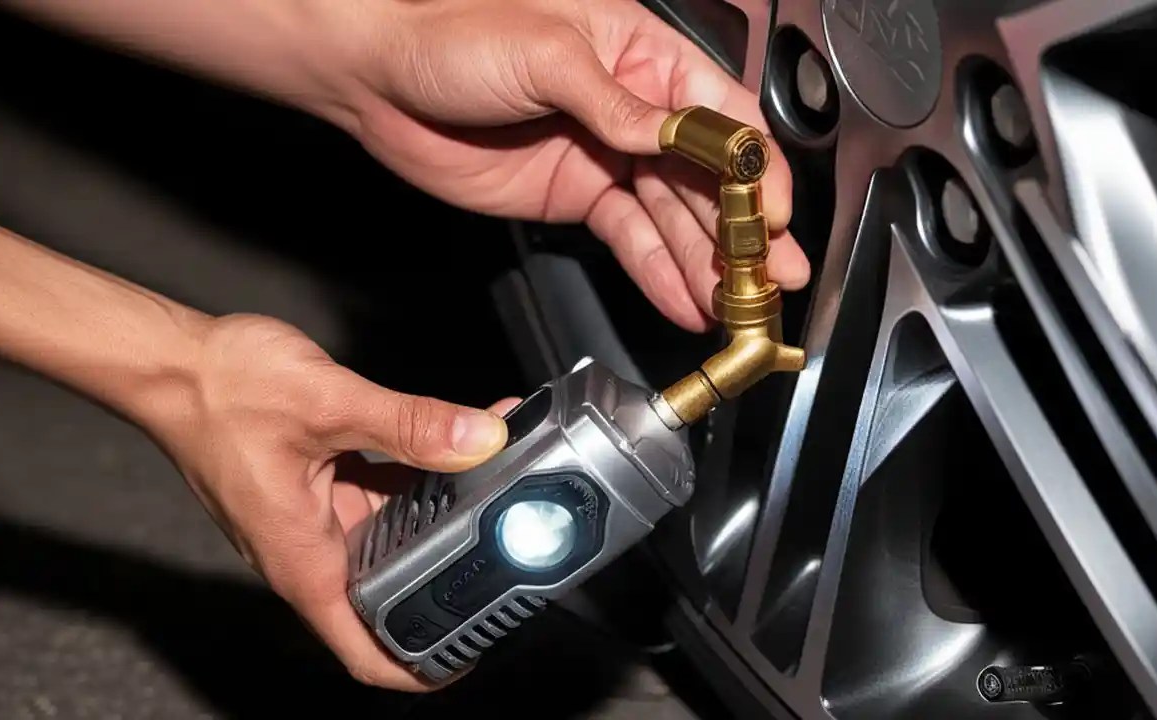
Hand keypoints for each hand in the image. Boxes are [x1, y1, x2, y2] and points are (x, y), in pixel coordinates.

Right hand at [143, 313, 515, 690]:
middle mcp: (310, 550)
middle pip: (391, 591)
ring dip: (444, 513)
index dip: (418, 668)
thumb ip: (410, 425)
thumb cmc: (218, 393)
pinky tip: (459, 445)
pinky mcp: (320, 484)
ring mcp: (316, 518)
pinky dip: (422, 474)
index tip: (467, 657)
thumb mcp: (329, 404)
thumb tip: (480, 441)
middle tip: (508, 554)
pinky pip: (382, 492)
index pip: (364, 651)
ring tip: (499, 492)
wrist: (172, 360)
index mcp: (305, 561)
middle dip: (449, 574)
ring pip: (394, 533)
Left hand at [325, 0, 810, 331]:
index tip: (778, 217)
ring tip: (736, 308)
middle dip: (743, 231)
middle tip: (770, 280)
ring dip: (707, 263)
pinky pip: (629, 239)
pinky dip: (658, 272)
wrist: (378, 79)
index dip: (758, 169)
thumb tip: (675, 138)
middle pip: (708, 177)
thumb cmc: (454, 34)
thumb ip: (617, 104)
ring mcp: (607, 157)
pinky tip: (686, 302)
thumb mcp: (546, 54)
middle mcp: (635, 110)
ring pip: (673, 217)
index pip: (722, 115)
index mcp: (642, 55)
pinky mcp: (576, 197)